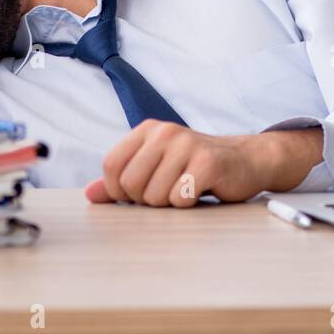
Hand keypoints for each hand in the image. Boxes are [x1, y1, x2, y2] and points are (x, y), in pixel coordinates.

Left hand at [84, 119, 273, 206]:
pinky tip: (200, 191)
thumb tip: (89, 194)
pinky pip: (180, 198)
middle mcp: (165, 132)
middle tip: (167, 191)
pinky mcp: (208, 163)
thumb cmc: (194, 167)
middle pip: (130, 183)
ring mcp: (187, 145)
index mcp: (147, 129)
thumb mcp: (154, 168)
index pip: (111, 165)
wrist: (244, 161)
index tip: (136, 194)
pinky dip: (187, 204)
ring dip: (169, 203)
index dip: (117, 190)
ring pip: (154, 195)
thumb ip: (121, 180)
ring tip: (185, 189)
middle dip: (145, 199)